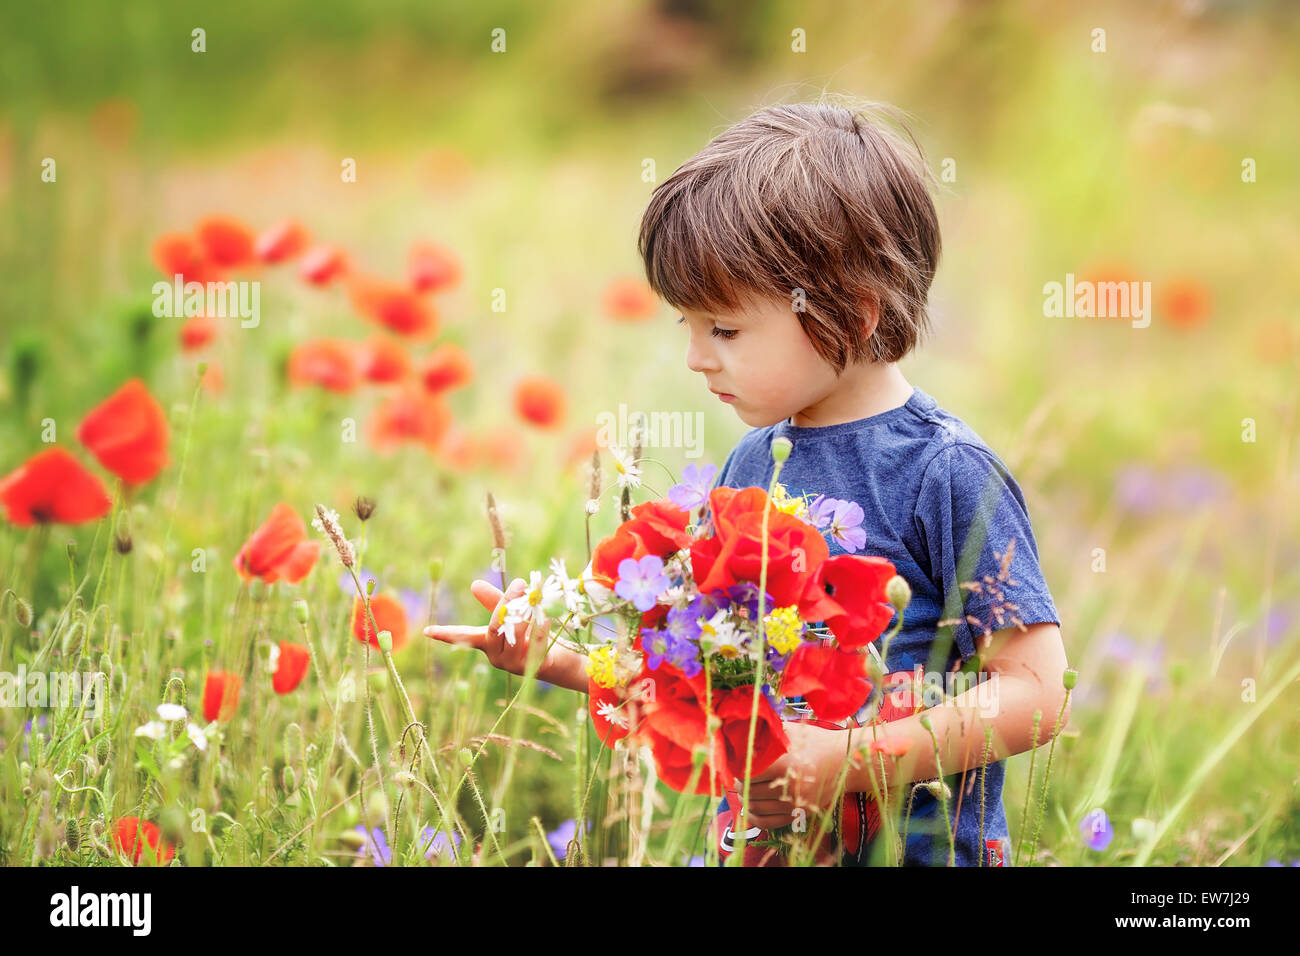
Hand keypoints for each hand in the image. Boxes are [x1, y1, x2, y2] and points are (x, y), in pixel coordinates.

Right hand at [423, 578, 553, 679]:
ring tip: (535, 595)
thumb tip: (473, 584)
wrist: (564, 663)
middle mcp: (497, 656)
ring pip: (514, 635)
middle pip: (494, 628)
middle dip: (505, 604)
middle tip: (519, 582)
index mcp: (489, 643)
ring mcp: (514, 665)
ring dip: (525, 613)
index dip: (445, 634)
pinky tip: (547, 618)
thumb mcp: (515, 617)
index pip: (463, 637)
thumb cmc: (535, 636)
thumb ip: (497, 602)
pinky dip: (541, 630)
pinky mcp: (534, 668)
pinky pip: (535, 646)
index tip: (426, 632)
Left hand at [741, 722, 862, 829]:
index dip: (738, 769)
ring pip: (757, 807)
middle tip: (737, 777)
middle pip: (751, 791)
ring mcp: (795, 804)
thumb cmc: (816, 741)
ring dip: (745, 799)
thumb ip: (768, 734)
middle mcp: (790, 787)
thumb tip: (741, 735)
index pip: (749, 773)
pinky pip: (769, 822)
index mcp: (785, 765)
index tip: (736, 765)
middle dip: (740, 784)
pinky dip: (754, 817)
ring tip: (743, 789)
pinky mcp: (799, 814)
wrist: (845, 760)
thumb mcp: (792, 732)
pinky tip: (750, 808)